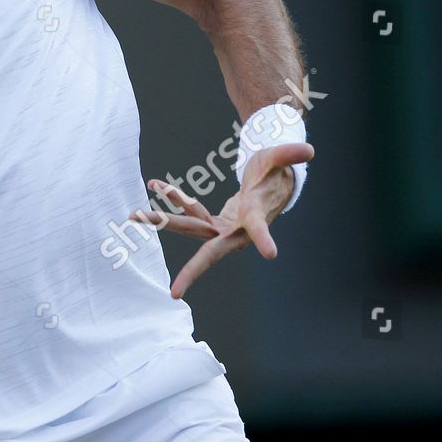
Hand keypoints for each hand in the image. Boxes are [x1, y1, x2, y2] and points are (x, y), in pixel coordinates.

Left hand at [130, 142, 313, 299]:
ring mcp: (223, 230)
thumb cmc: (273, 174)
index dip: (264, 237)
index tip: (271, 253)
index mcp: (256, 217)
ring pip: (190, 228)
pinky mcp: (213, 225)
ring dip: (161, 221)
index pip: (260, 228)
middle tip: (174, 292)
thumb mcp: (279, 159)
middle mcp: (237, 232)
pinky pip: (189, 212)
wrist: (267, 187)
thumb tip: (309, 149)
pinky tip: (155, 185)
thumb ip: (289, 153)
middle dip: (192, 270)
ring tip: (132, 216)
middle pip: (211, 250)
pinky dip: (174, 198)